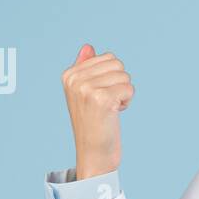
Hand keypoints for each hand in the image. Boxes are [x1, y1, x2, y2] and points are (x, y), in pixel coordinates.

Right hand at [61, 43, 134, 178]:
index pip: (107, 57)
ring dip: (124, 93)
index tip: (100, 96)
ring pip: (125, 76)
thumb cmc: (93, 122)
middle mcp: (75, 79)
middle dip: (120, 83)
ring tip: (110, 108)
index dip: (112, 77)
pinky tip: (115, 113)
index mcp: (69, 74)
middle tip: (108, 103)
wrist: (94, 152)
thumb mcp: (85, 93)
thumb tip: (88, 46)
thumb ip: (86, 68)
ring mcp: (86, 88)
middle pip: (117, 64)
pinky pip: (129, 88)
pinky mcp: (101, 99)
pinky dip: (127, 101)